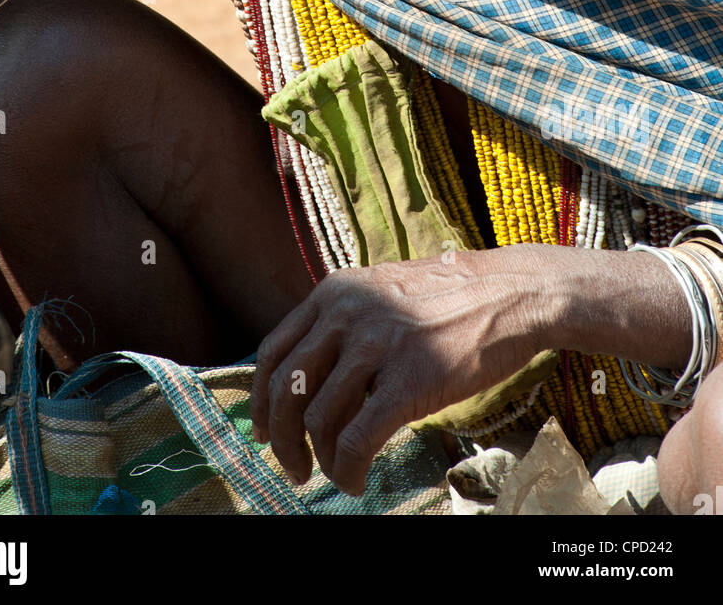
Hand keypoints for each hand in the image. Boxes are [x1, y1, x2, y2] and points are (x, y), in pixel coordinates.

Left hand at [249, 251, 548, 495]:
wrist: (511, 293)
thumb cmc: (451, 298)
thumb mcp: (381, 290)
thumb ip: (344, 320)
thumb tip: (310, 371)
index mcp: (333, 292)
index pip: (272, 352)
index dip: (260, 400)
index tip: (265, 430)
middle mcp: (346, 314)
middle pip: (288, 390)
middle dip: (282, 439)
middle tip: (293, 466)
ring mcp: (376, 346)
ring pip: (319, 420)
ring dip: (320, 460)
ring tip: (333, 474)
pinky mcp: (408, 380)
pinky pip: (357, 439)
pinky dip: (347, 469)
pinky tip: (357, 480)